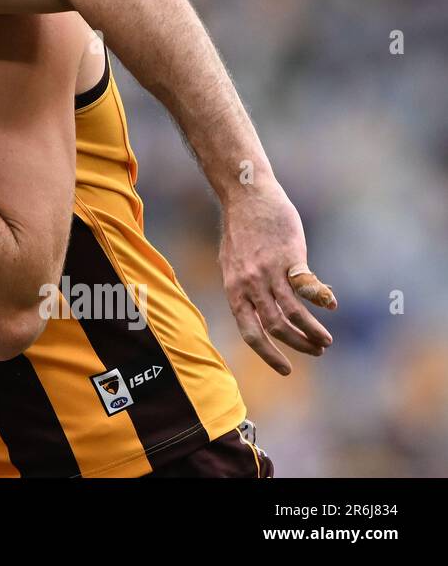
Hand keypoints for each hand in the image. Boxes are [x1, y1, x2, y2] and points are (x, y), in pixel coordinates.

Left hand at [218, 181, 336, 374]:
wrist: (246, 196)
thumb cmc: (240, 229)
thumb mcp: (232, 263)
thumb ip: (244, 288)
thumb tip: (257, 311)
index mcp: (234, 289)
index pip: (251, 331)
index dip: (268, 354)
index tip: (286, 370)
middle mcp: (250, 284)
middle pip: (275, 327)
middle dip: (298, 345)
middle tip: (316, 351)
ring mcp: (269, 271)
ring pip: (293, 313)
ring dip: (312, 331)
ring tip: (326, 341)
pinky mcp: (289, 257)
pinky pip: (308, 286)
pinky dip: (322, 298)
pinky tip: (332, 305)